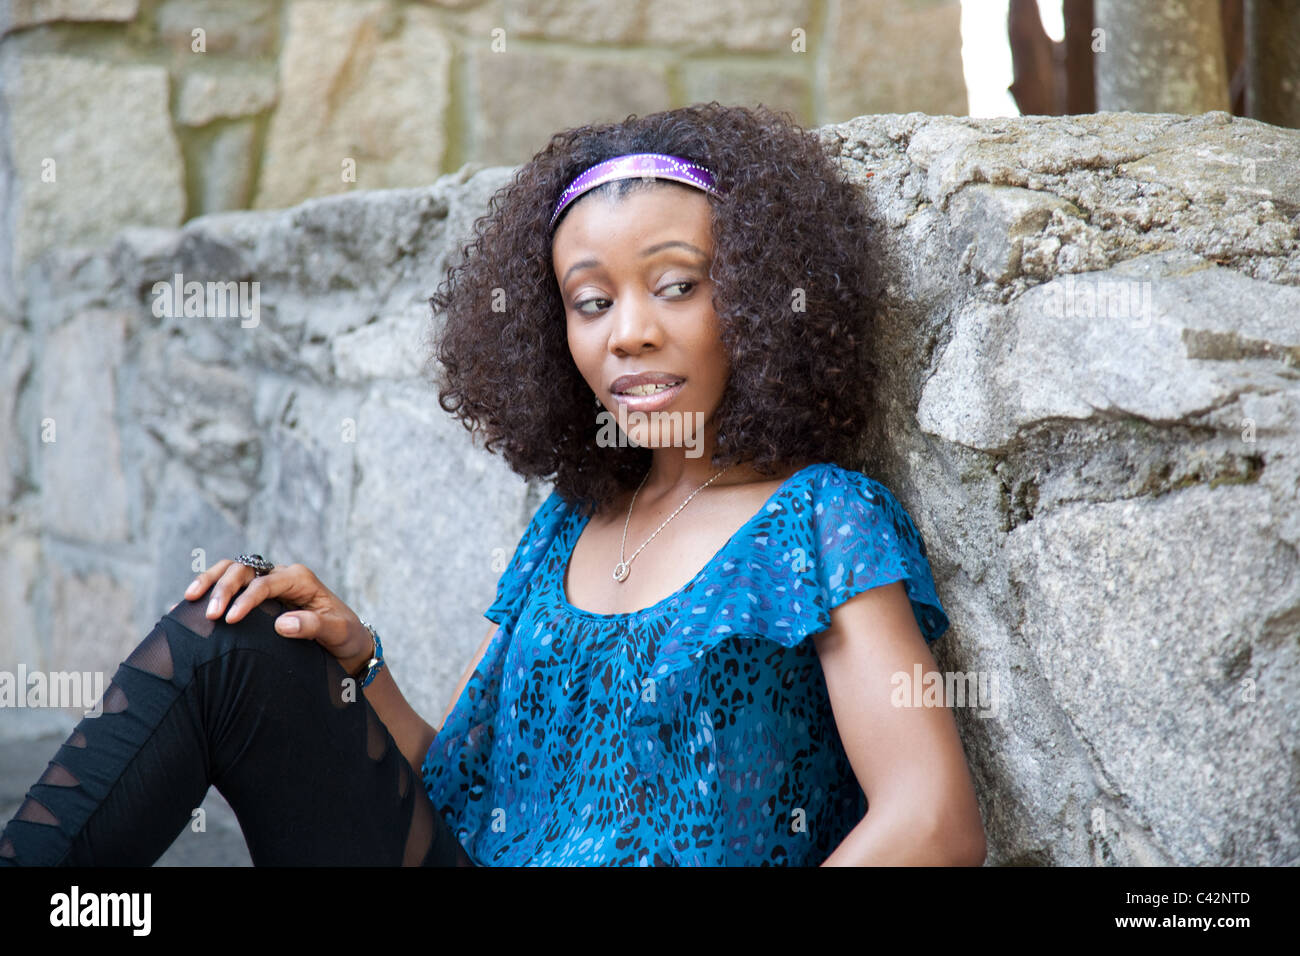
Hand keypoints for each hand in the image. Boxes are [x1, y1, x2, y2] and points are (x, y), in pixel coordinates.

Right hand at [177, 559, 372, 669]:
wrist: (347, 642)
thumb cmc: (344, 635)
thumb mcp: (337, 631)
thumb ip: (313, 626)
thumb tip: (281, 624)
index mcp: (300, 579)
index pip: (266, 582)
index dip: (246, 599)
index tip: (230, 620)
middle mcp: (281, 575)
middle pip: (244, 569)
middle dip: (223, 588)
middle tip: (210, 615)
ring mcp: (267, 583)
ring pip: (232, 570)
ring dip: (210, 582)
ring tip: (187, 600)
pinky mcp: (257, 596)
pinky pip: (228, 587)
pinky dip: (207, 592)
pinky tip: (182, 606)